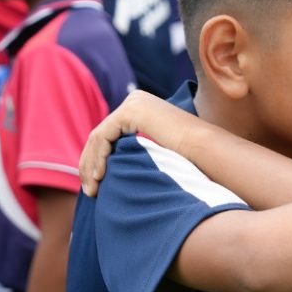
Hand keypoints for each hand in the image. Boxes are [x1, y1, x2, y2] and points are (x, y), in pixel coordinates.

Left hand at [80, 90, 202, 195]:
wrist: (203, 150)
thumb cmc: (187, 158)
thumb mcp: (154, 150)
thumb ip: (135, 150)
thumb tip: (114, 167)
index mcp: (141, 107)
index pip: (109, 133)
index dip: (97, 159)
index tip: (94, 184)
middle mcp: (135, 100)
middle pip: (101, 134)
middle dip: (90, 163)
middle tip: (89, 190)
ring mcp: (132, 104)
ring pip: (99, 137)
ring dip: (91, 165)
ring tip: (92, 189)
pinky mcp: (130, 112)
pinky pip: (103, 137)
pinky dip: (98, 159)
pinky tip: (99, 177)